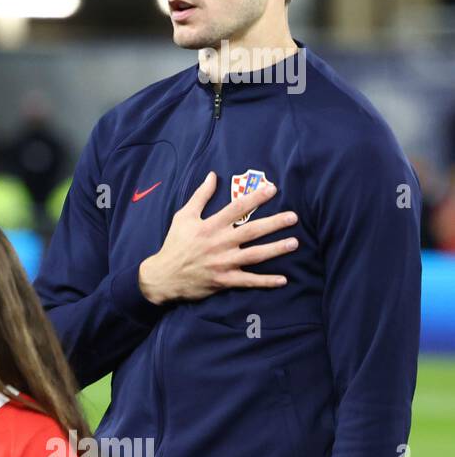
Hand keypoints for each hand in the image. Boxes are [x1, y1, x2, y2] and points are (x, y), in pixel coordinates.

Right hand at [138, 171, 298, 304]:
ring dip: (275, 249)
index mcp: (210, 226)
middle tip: (293, 217)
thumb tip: (213, 175)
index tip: (273, 189)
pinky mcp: (224, 280)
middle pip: (251, 231)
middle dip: (274, 223)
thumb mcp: (183, 216)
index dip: (255, 198)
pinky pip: (248, 281)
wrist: (162, 276)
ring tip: (294, 242)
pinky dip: (265, 281)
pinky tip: (283, 280)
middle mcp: (219, 243)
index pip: (237, 208)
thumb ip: (200, 196)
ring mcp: (223, 263)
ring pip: (254, 255)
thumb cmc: (174, 244)